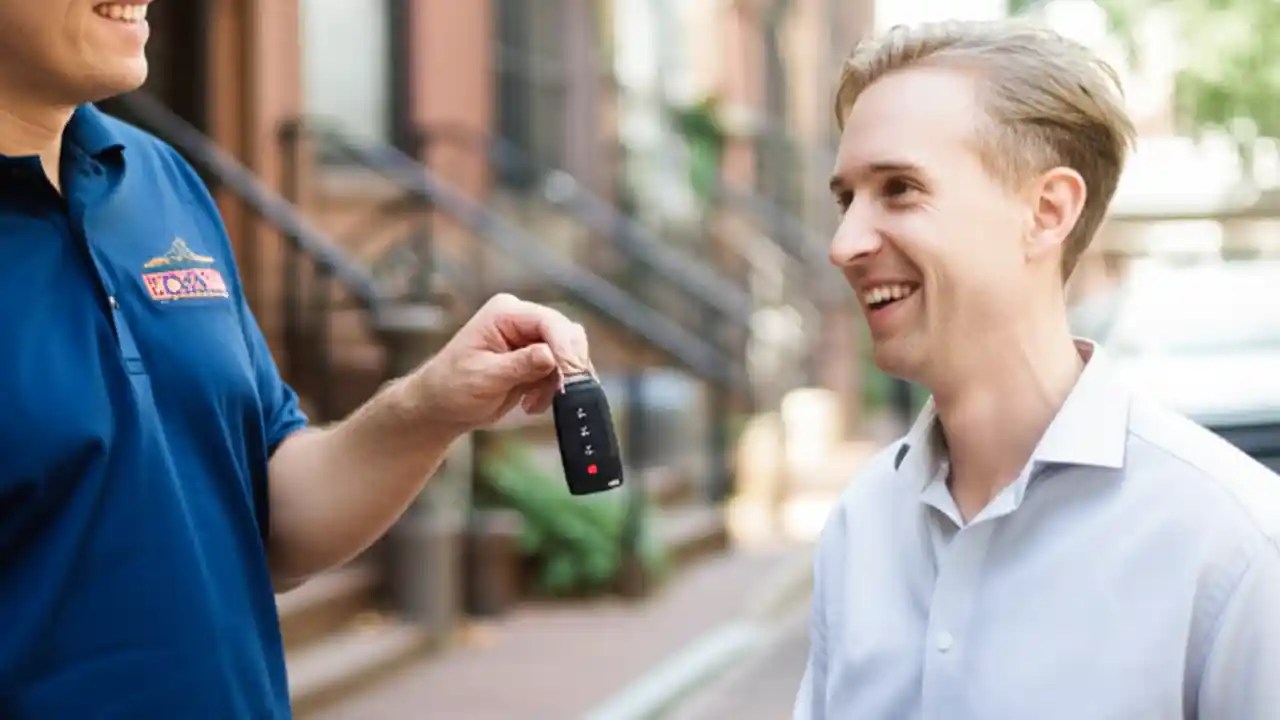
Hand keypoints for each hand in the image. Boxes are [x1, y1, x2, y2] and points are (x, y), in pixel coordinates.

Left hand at [411, 293, 593, 433]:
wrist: (442, 406)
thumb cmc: (452, 387)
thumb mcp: (485, 377)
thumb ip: (520, 365)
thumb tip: (552, 355)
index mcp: (504, 313)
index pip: (547, 321)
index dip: (564, 347)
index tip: (571, 375)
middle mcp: (521, 320)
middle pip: (565, 334)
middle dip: (567, 365)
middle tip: (562, 393)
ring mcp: (530, 339)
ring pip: (568, 354)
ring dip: (559, 382)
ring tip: (534, 402)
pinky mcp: (536, 359)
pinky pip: (561, 371)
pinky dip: (554, 390)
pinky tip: (532, 404)